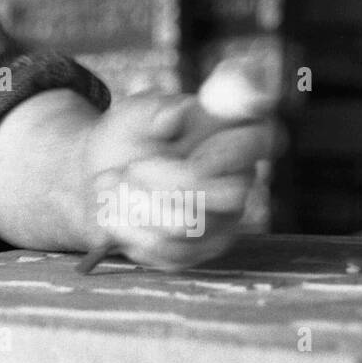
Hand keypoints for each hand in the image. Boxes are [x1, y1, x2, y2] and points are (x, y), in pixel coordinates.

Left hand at [78, 92, 280, 269]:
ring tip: (113, 182)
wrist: (101, 177)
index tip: (180, 147)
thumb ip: (153, 110)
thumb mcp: (132, 114)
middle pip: (233, 195)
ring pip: (192, 226)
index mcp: (233, 135)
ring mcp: (223, 221)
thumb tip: (174, 115)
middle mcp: (239, 180)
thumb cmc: (127, 137)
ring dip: (140, 204)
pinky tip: (116, 210)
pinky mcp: (198, 252)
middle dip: (173, 183)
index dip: (229, 149)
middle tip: (132, 168)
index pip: (260, 139)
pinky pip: (171, 252)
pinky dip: (132, 229)